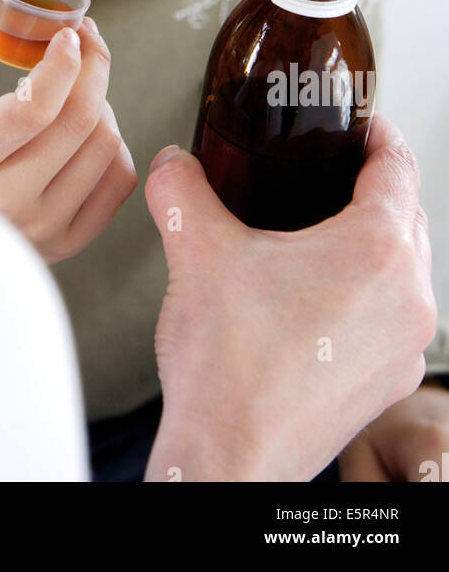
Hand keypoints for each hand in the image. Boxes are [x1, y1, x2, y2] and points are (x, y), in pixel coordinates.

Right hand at [0, 0, 136, 262]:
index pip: (33, 108)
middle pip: (80, 122)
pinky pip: (118, 182)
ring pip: (106, 147)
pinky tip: (84, 127)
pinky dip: (112, 143)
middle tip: (84, 39)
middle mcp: (7, 202)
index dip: (63, 62)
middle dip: (94, 66)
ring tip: (75, 87)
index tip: (69, 32)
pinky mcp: (65, 244)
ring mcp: (41, 228)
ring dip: (101, 102)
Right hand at [142, 113, 436, 481]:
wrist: (229, 457)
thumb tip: (174, 164)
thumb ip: (180, 188)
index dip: (375, 133)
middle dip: (368, 187)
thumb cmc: (227, 367)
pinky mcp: (387, 383)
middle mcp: (406, 296)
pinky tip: (312, 299)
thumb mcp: (195, 249)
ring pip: (403, 268)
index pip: (396, 164)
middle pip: (406, 215)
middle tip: (325, 172)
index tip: (356, 124)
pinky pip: (391, 317)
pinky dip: (363, 295)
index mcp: (376, 249)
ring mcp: (403, 346)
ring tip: (315, 236)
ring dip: (370, 244)